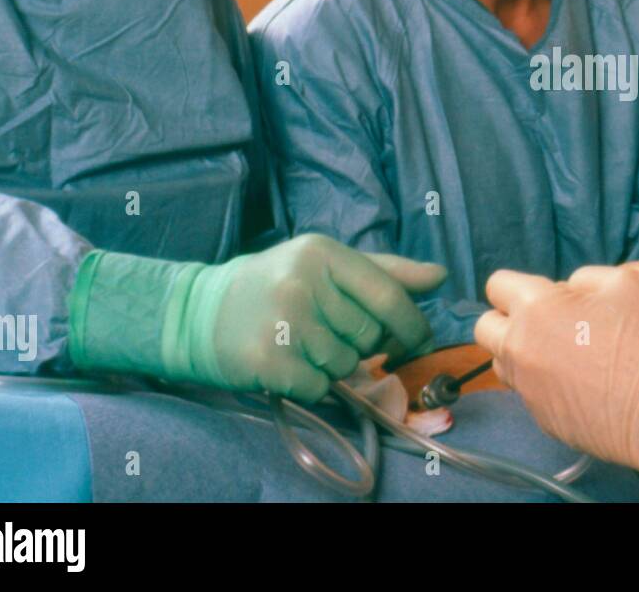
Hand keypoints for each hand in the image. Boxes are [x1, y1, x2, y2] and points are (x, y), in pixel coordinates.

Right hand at [209, 235, 445, 400]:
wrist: (198, 313)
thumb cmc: (273, 285)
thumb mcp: (325, 265)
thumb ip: (385, 272)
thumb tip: (440, 275)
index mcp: (323, 253)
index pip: (388, 294)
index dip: (412, 323)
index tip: (419, 341)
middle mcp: (304, 282)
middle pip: (369, 334)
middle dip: (360, 343)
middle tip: (329, 334)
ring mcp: (284, 322)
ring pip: (346, 363)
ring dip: (333, 365)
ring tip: (302, 345)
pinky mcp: (268, 360)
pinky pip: (319, 386)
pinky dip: (311, 384)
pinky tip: (288, 364)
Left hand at [474, 265, 638, 471]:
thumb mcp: (625, 282)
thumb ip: (585, 277)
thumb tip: (568, 290)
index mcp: (535, 309)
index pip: (496, 285)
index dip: (520, 285)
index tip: (547, 295)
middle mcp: (520, 349)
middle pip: (485, 328)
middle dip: (509, 320)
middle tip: (549, 323)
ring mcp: (527, 389)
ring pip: (503, 364)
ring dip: (523, 354)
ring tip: (565, 354)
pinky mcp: (541, 419)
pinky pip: (529, 394)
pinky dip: (545, 385)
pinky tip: (582, 384)